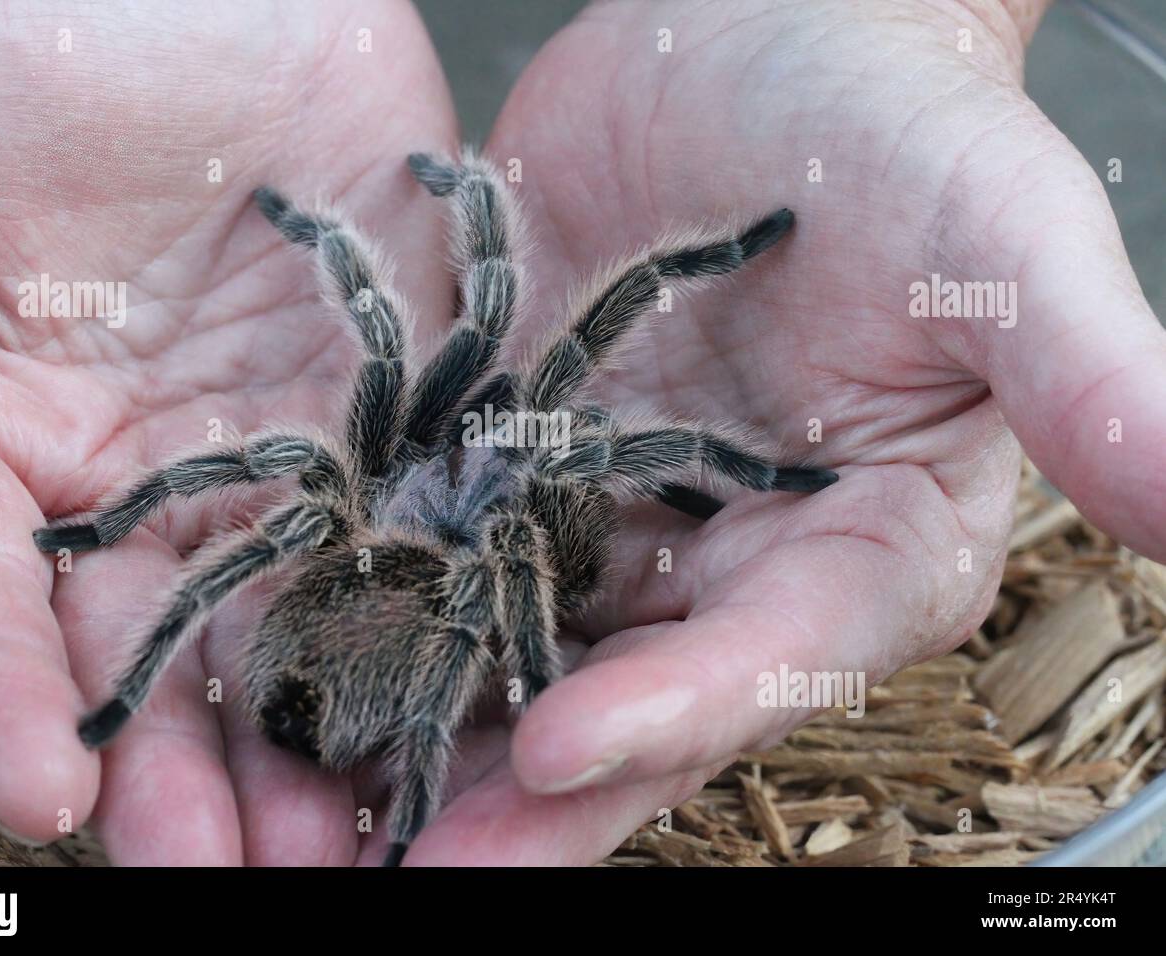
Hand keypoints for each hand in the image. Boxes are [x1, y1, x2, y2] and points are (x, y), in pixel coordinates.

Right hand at [0, 0, 461, 862]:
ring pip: (267, 627)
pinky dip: (414, 631)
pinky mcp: (373, 419)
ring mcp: (256, 451)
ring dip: (294, 745)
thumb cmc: (67, 1)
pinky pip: (394, 542)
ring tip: (340, 852)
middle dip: (167, 775)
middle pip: (126, 649)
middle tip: (216, 878)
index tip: (43, 795)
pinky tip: (446, 713)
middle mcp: (113, 462)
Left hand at [395, 0, 1165, 863]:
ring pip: (519, 647)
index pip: (773, 657)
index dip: (679, 711)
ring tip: (319, 816)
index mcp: (857, 546)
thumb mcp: (1002, 235)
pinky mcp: (515, 459)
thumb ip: (1087, 373)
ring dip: (431, 729)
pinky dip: (380, 604)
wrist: (761, 39)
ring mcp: (610, 517)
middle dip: (529, 791)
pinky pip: (444, 546)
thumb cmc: (901, 129)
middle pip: (631, 698)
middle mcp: (728, 562)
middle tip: (410, 868)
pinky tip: (297, 653)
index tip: (562, 749)